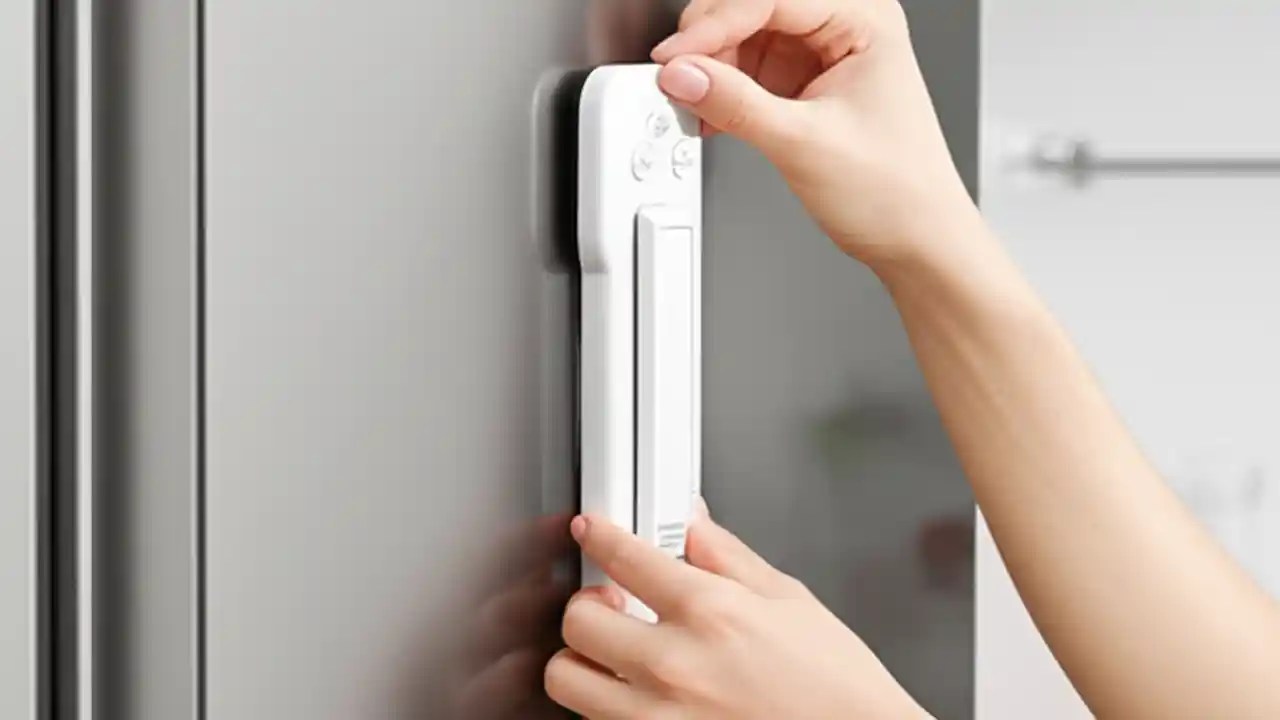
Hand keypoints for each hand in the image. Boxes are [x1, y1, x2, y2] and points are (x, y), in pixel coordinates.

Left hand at [544, 504, 929, 718]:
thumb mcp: (791, 601)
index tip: (591, 532)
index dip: (599, 535)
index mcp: (712, 613)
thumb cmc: (836, 690)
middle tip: (611, 603)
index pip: (624, 556)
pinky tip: (638, 694)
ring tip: (613, 655)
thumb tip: (694, 524)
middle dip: (590, 604)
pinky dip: (608, 706)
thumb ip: (729, 557)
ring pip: (566, 679)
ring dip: (584, 660)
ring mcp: (658, 718)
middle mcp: (676, 665)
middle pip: (578, 619)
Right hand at [651, 0, 982, 272]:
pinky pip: (751, 72)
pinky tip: (712, 117)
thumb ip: (736, 104)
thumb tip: (682, 75)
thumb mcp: (803, 143)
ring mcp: (825, 55)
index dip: (714, 24)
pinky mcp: (806, 85)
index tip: (674, 57)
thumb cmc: (896, 190)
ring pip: (746, 40)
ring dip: (714, 70)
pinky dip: (725, 92)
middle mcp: (847, 27)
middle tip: (678, 78)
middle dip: (711, 44)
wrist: (917, 239)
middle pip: (754, 10)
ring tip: (696, 106)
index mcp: (866, 18)